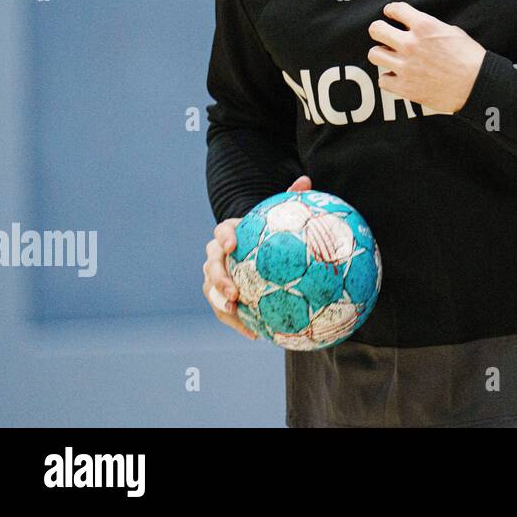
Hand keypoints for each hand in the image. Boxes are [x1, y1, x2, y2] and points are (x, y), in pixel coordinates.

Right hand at [202, 174, 311, 338]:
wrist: (254, 248)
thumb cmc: (269, 229)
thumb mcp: (279, 214)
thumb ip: (290, 198)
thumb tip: (306, 181)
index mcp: (230, 233)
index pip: (222, 232)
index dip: (224, 237)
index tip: (233, 245)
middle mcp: (217, 255)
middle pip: (211, 265)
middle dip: (219, 279)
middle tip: (234, 292)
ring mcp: (216, 276)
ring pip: (211, 290)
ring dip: (220, 303)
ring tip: (236, 313)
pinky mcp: (222, 295)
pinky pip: (224, 311)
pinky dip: (236, 323)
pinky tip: (255, 335)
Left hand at [367, 2, 485, 114]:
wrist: (477, 85)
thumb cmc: (470, 58)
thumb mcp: (453, 32)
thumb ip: (430, 28)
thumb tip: (418, 28)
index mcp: (424, 26)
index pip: (395, 9)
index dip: (391, 11)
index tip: (390, 14)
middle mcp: (410, 44)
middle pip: (376, 30)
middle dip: (379, 30)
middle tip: (384, 35)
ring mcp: (405, 66)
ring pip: (374, 55)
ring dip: (382, 55)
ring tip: (391, 58)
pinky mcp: (405, 87)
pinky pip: (383, 80)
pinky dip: (389, 79)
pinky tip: (398, 77)